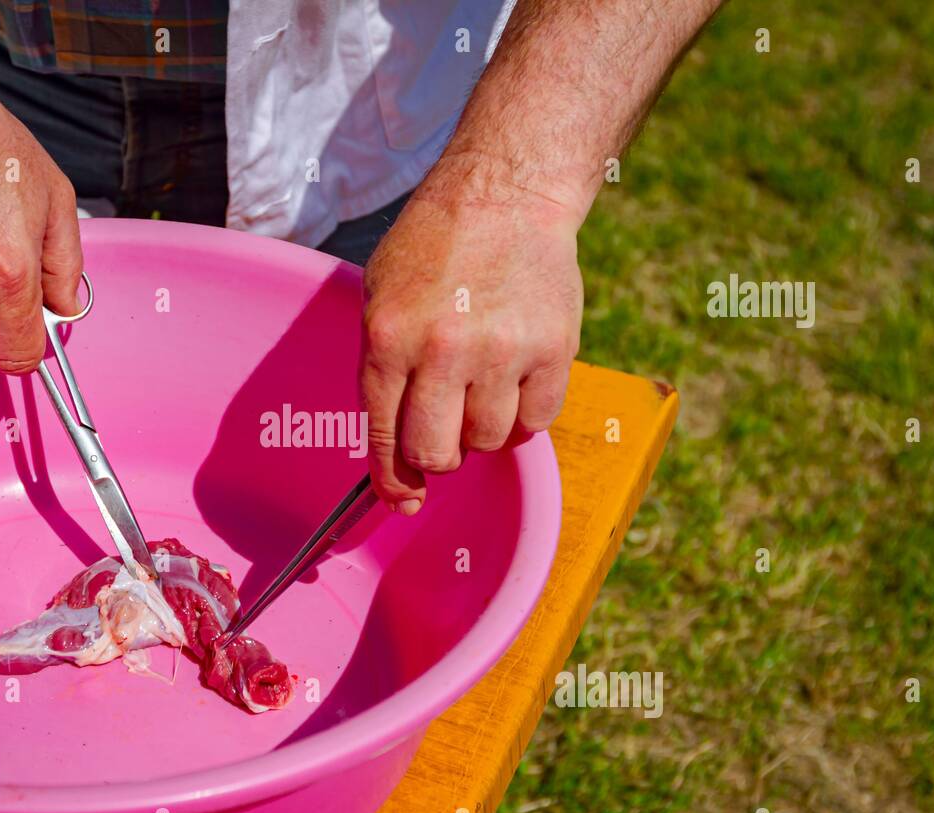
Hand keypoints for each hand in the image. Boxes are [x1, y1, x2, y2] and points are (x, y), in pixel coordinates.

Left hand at [360, 154, 582, 512]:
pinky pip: (535, 422)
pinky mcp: (552, 349)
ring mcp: (502, 352)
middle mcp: (443, 350)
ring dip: (481, 431)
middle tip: (445, 433)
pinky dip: (523, 416)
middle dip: (437, 456)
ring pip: (487, 442)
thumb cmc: (436, 246)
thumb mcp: (381, 296)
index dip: (393, 480)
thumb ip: (383, 368)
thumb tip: (393, 447)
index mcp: (390, 338)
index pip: (386, 436)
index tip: (402, 498)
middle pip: (437, 453)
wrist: (504, 194)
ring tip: (481, 389)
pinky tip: (515, 383)